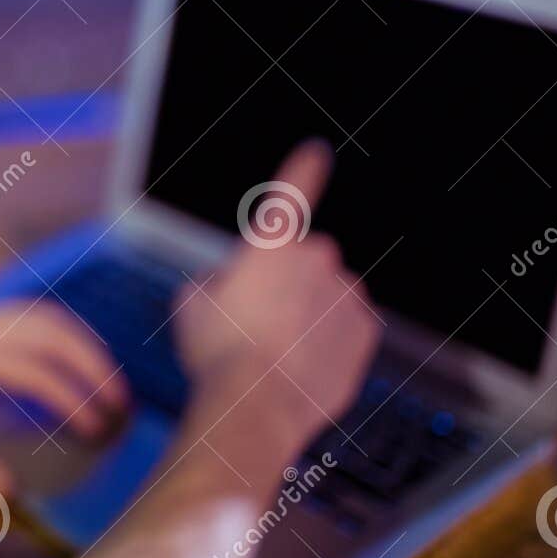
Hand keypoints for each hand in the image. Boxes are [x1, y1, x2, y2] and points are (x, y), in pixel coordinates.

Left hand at [0, 301, 128, 493]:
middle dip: (94, 369)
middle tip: (122, 413)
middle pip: (50, 332)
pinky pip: (28, 312)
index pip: (31, 369)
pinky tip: (78, 365)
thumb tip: (13, 488)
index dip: (73, 400)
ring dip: (85, 347)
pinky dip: (63, 334)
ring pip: (44, 314)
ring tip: (111, 389)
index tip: (98, 432)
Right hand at [175, 141, 381, 441]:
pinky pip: (345, 329)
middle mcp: (317, 258)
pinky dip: (328, 343)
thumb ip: (216, 278)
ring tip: (275, 354)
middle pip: (303, 262)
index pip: (291, 190)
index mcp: (272, 242)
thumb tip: (231, 285)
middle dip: (285, 283)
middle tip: (255, 322)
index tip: (317, 150)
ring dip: (307, 314)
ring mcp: (347, 297)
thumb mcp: (190, 302)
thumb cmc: (217, 352)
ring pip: (326, 297)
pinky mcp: (365, 333)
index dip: (303, 169)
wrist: (257, 407)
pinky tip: (299, 368)